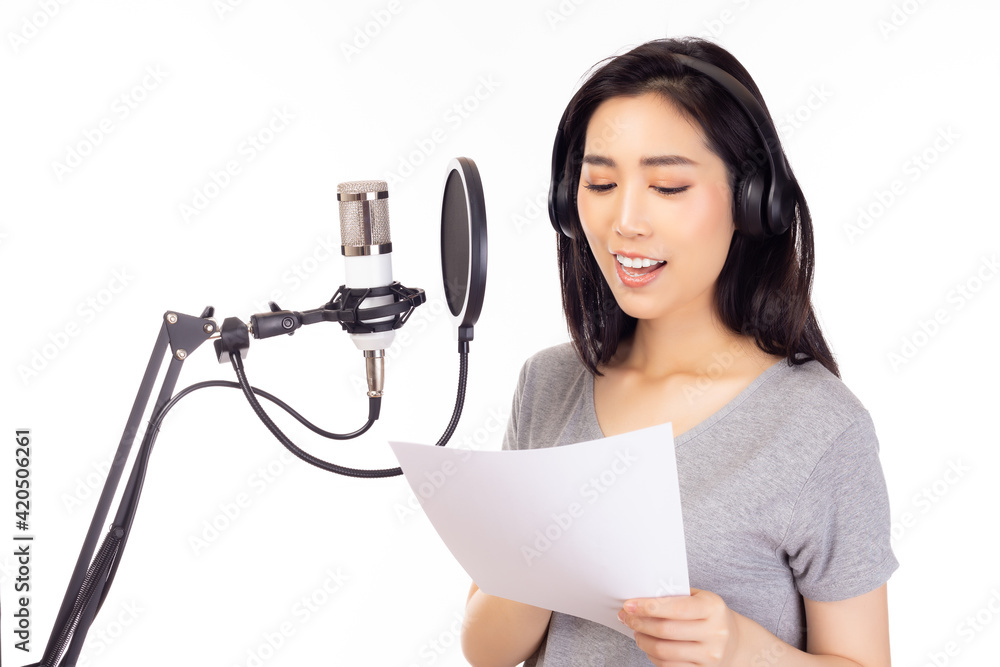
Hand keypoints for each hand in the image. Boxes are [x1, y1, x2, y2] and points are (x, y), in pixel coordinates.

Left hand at [618, 588, 738, 665]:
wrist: (735, 642)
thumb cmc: (709, 614)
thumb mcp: (699, 598)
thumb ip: (675, 596)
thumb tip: (640, 600)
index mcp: (713, 608)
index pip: (675, 607)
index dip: (647, 607)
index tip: (629, 605)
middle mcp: (715, 633)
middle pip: (665, 630)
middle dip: (639, 623)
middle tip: (626, 617)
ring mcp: (710, 655)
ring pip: (664, 651)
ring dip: (642, 640)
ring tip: (636, 630)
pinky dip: (652, 656)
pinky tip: (648, 645)